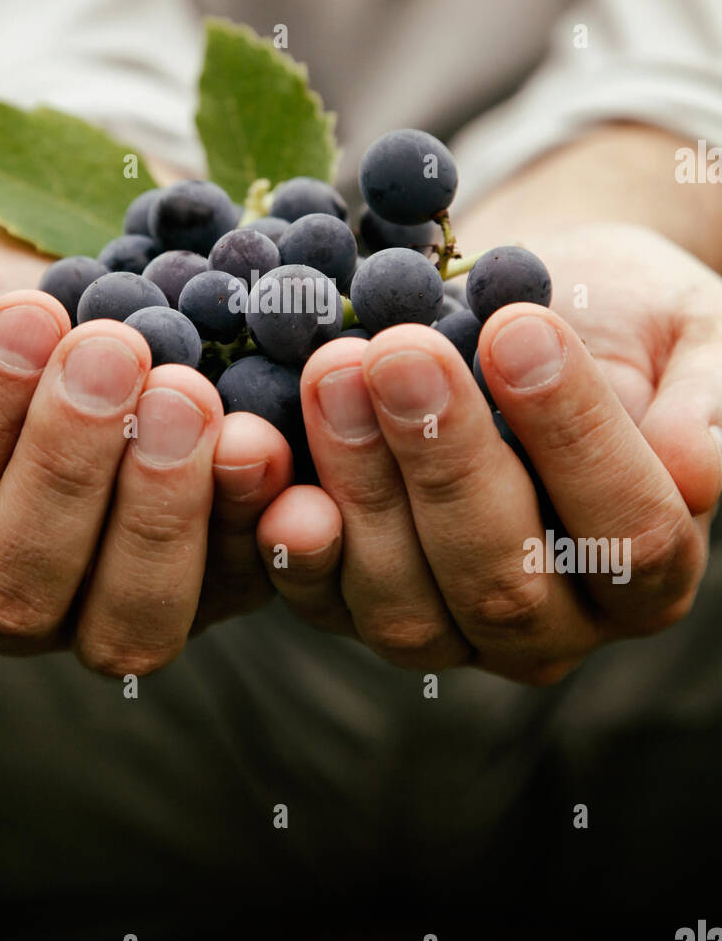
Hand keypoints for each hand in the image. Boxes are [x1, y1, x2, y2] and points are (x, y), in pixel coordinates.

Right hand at [0, 226, 291, 672]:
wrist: (107, 304)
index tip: (28, 313)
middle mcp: (7, 595)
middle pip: (17, 591)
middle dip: (67, 467)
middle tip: (114, 353)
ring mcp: (113, 607)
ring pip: (128, 625)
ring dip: (161, 510)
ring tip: (186, 392)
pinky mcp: (218, 590)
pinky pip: (238, 585)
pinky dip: (255, 518)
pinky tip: (261, 439)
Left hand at [255, 224, 721, 683]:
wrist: (516, 313)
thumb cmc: (619, 319)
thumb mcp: (690, 333)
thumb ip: (708, 400)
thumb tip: (698, 471)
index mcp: (650, 571)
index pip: (630, 531)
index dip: (575, 437)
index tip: (520, 330)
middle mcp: (552, 623)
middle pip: (503, 582)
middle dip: (445, 459)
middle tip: (401, 351)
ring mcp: (449, 627)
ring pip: (404, 603)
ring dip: (361, 484)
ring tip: (335, 369)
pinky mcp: (357, 601)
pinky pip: (320, 597)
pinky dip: (286, 539)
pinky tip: (264, 454)